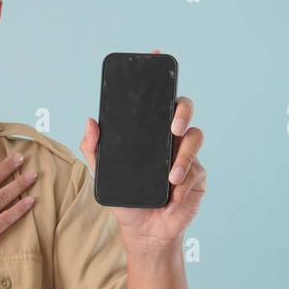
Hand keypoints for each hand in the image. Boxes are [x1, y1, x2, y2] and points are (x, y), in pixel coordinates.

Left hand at [79, 47, 205, 251]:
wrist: (144, 232)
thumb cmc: (126, 200)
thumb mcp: (104, 175)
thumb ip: (94, 149)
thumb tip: (91, 121)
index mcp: (149, 134)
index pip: (156, 100)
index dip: (158, 77)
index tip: (154, 55)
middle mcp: (170, 140)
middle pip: (184, 110)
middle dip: (183, 111)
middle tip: (173, 126)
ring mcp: (186, 156)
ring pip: (195, 138)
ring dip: (183, 157)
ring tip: (171, 177)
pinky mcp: (197, 177)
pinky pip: (196, 171)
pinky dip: (183, 184)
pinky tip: (173, 194)